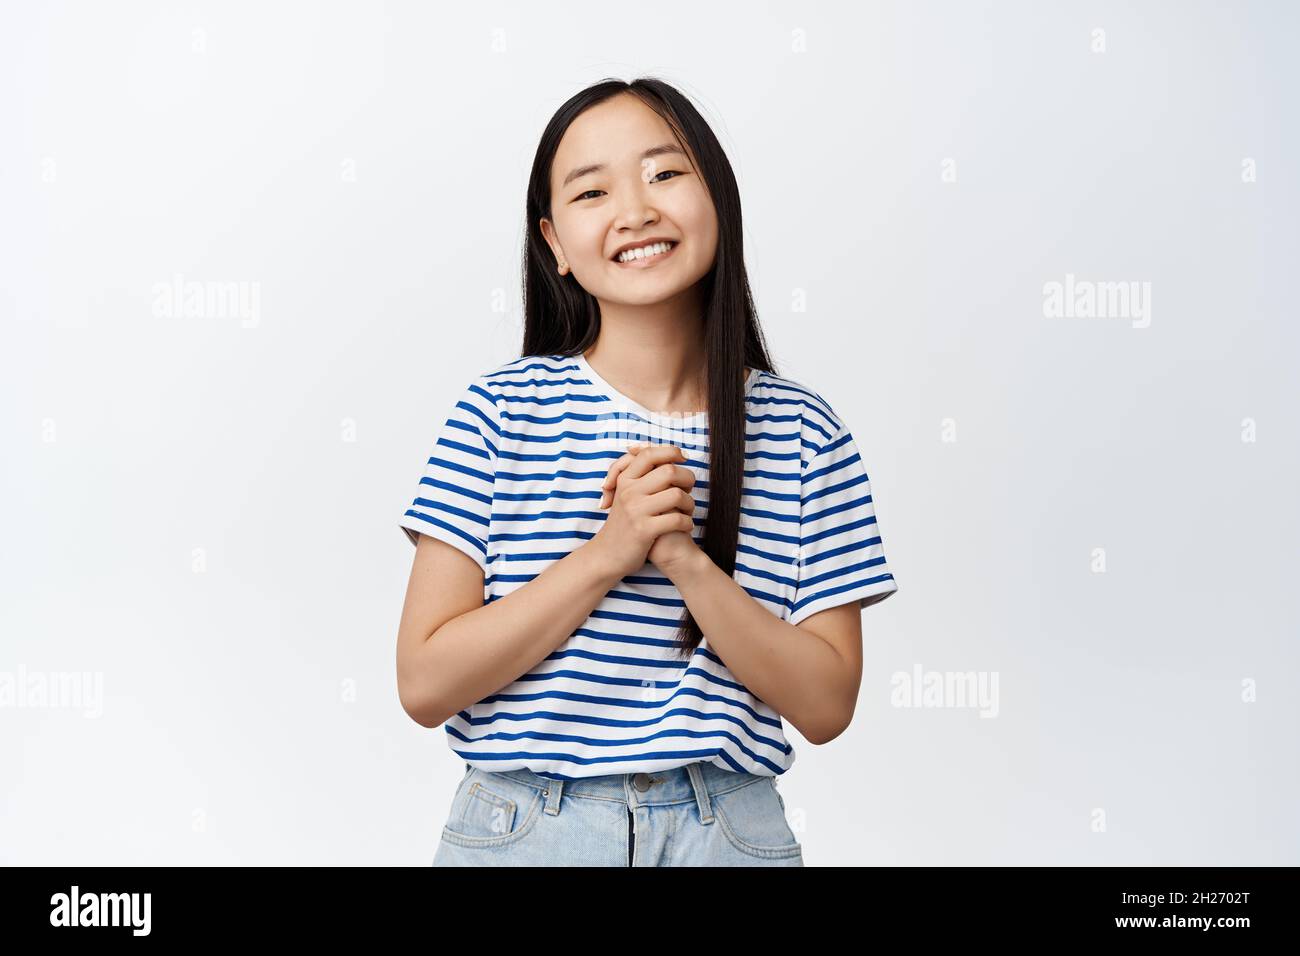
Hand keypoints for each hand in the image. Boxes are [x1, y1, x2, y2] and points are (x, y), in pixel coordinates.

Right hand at [590, 443, 696, 579]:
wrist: (606, 555)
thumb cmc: (623, 523)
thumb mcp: (625, 495)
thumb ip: (640, 475)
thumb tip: (658, 452)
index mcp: (625, 480)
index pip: (649, 454)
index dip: (670, 452)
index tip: (683, 458)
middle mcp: (628, 491)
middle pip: (669, 471)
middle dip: (687, 479)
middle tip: (688, 490)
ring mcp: (635, 510)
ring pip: (676, 495)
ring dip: (689, 503)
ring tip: (687, 511)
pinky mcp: (644, 530)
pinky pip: (677, 519)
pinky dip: (687, 522)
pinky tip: (685, 526)